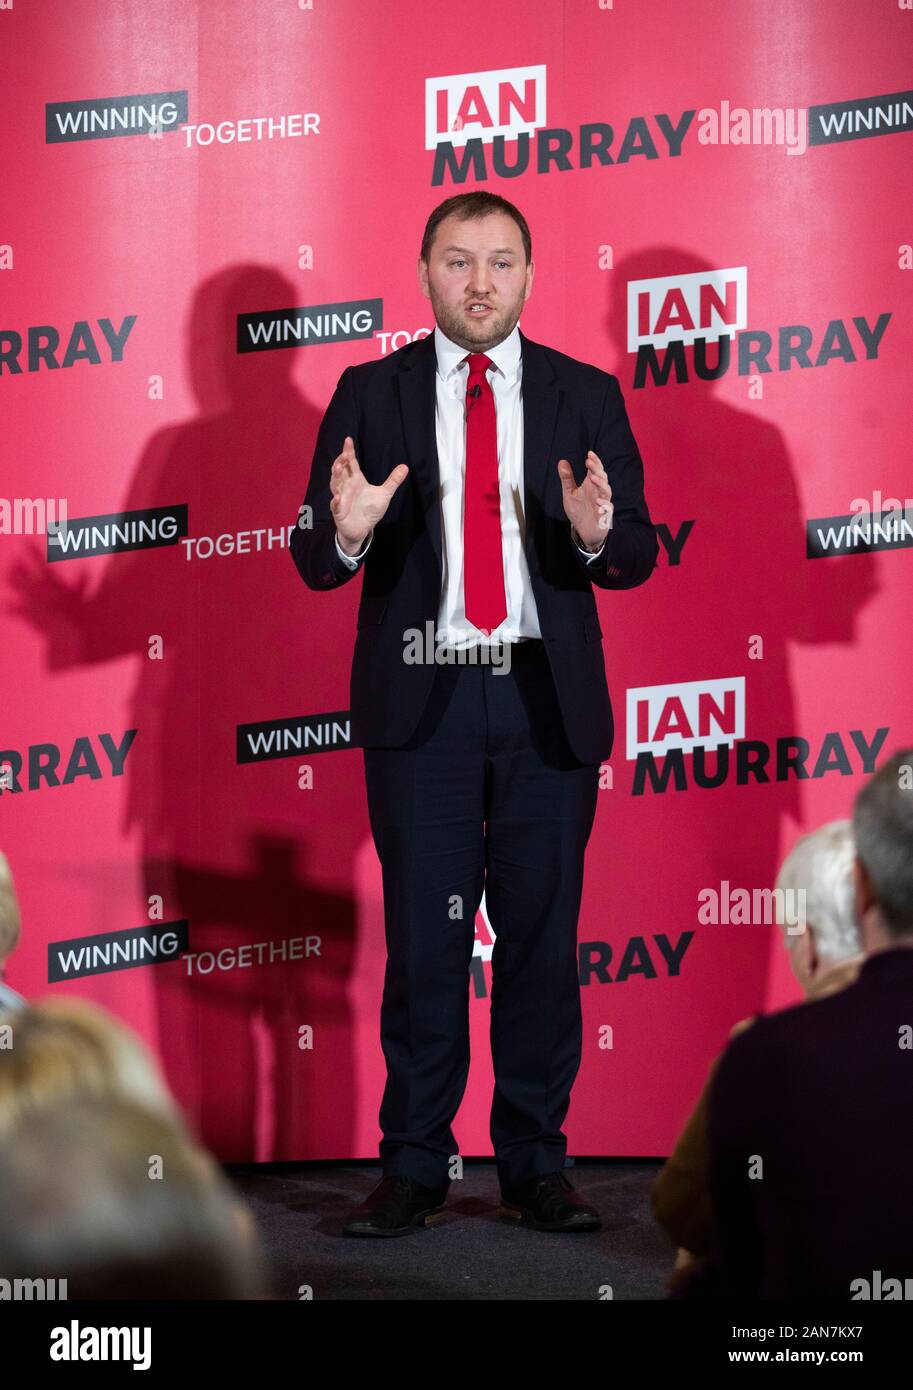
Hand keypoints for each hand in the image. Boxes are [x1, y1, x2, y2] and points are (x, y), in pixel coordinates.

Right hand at [330, 436, 408, 553]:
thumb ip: (393, 480)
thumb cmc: (370, 510)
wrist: (363, 529)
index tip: (348, 440)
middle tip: (344, 454)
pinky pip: (335, 506)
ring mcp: (341, 498)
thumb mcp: (384, 494)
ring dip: (335, 477)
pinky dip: (335, 501)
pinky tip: (337, 497)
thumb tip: (405, 466)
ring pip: (335, 485)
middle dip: (340, 462)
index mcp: (356, 480)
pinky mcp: (339, 512)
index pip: (351, 463)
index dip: (349, 452)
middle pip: (340, 471)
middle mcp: (346, 487)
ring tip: (338, 468)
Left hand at [557, 450, 612, 547]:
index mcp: (591, 485)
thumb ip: (567, 478)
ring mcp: (603, 503)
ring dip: (601, 484)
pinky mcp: (604, 515)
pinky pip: (607, 508)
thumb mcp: (569, 493)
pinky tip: (597, 501)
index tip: (589, 454)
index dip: (595, 462)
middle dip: (597, 469)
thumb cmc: (579, 510)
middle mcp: (598, 492)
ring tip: (593, 478)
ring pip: (606, 491)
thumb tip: (562, 461)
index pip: (595, 470)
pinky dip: (603, 504)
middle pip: (602, 478)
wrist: (584, 531)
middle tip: (589, 462)